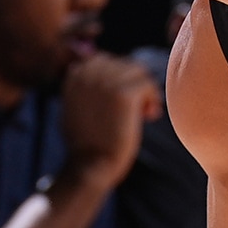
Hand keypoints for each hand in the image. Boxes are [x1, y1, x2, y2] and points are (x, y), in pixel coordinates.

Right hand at [59, 51, 157, 182]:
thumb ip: (82, 89)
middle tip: (140, 109)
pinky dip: (153, 99)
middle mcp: (87, 74)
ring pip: (138, 72)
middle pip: (124, 64)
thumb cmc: (85, 146)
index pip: (105, 60)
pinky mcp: (123, 94)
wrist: (91, 166)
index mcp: (74, 76)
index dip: (119, 78)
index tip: (122, 102)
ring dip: (145, 91)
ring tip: (146, 113)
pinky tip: (150, 116)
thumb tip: (95, 71)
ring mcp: (105, 82)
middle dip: (133, 84)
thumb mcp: (73, 110)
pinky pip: (147, 84)